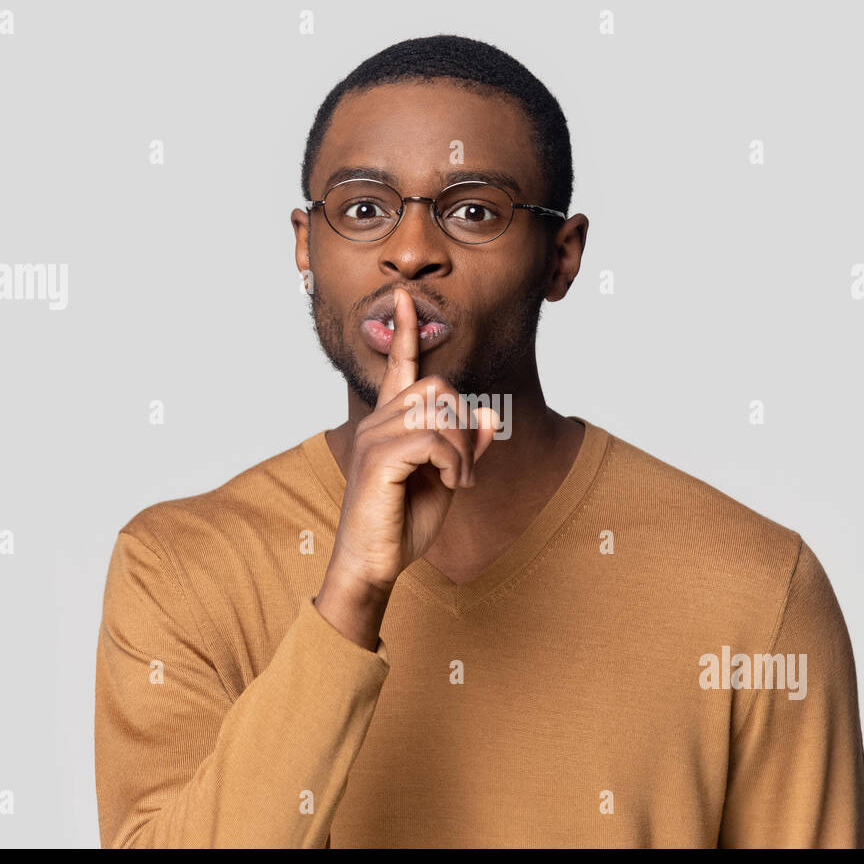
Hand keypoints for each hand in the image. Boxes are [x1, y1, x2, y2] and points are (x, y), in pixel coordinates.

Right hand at [314, 287, 498, 647]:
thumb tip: (489, 414)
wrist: (373, 565)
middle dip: (465, 426)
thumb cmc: (402, 525)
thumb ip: (465, 447)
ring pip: (440, 413)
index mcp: (389, 423)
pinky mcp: (379, 458)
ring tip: (459, 480)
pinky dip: (455, 462)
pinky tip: (454, 484)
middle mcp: (377, 422)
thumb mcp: (446, 481)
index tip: (405, 298)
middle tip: (465, 468)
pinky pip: (433, 439)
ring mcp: (374, 437)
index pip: (399, 367)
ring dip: (463, 449)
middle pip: (438, 388)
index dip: (406, 332)